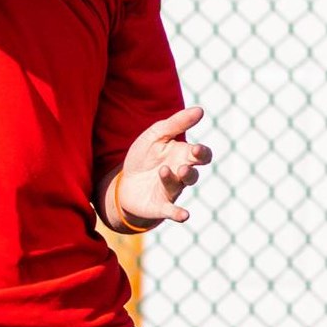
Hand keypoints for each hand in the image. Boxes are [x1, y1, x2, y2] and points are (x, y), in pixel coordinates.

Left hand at [113, 106, 212, 227]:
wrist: (124, 182)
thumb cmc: (144, 157)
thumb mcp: (156, 135)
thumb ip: (177, 123)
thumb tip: (200, 110)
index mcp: (182, 156)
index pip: (201, 155)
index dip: (202, 153)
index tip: (195, 148)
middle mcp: (180, 174)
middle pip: (194, 172)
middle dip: (193, 168)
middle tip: (186, 161)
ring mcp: (171, 190)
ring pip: (182, 186)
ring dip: (176, 179)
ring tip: (164, 171)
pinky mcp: (159, 206)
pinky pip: (171, 211)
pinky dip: (178, 214)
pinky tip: (184, 216)